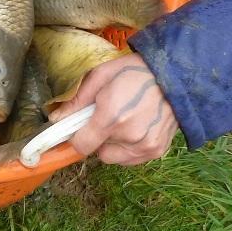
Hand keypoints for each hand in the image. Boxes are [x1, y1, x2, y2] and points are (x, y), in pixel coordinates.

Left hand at [48, 53, 178, 165]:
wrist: (176, 75)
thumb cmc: (134, 71)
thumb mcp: (101, 76)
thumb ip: (77, 100)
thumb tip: (55, 119)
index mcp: (111, 116)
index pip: (82, 146)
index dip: (77, 138)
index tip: (80, 127)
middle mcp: (129, 136)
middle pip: (98, 152)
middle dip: (98, 138)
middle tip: (108, 117)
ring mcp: (145, 146)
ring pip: (116, 158)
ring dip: (115, 145)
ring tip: (126, 121)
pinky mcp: (157, 150)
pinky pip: (132, 159)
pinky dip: (130, 148)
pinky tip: (138, 127)